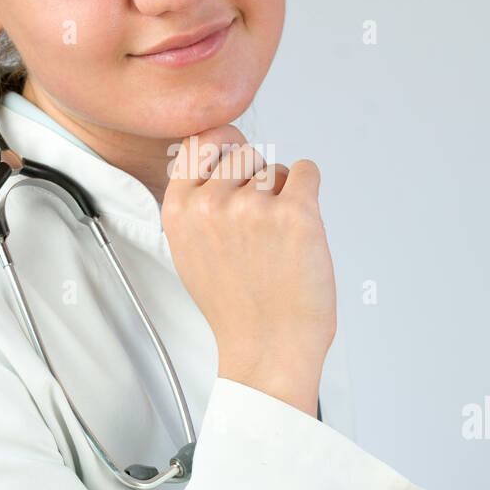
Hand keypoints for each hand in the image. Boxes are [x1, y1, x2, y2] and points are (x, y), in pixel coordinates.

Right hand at [161, 125, 336, 385]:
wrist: (268, 349)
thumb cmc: (236, 307)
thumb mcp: (190, 251)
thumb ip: (196, 204)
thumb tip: (217, 157)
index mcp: (180, 210)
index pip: (201, 141)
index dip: (225, 145)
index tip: (237, 156)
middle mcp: (211, 204)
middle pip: (245, 153)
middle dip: (258, 179)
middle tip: (261, 226)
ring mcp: (253, 207)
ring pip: (277, 168)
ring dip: (284, 195)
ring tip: (277, 240)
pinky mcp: (295, 214)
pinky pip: (308, 171)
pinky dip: (310, 191)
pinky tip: (301, 227)